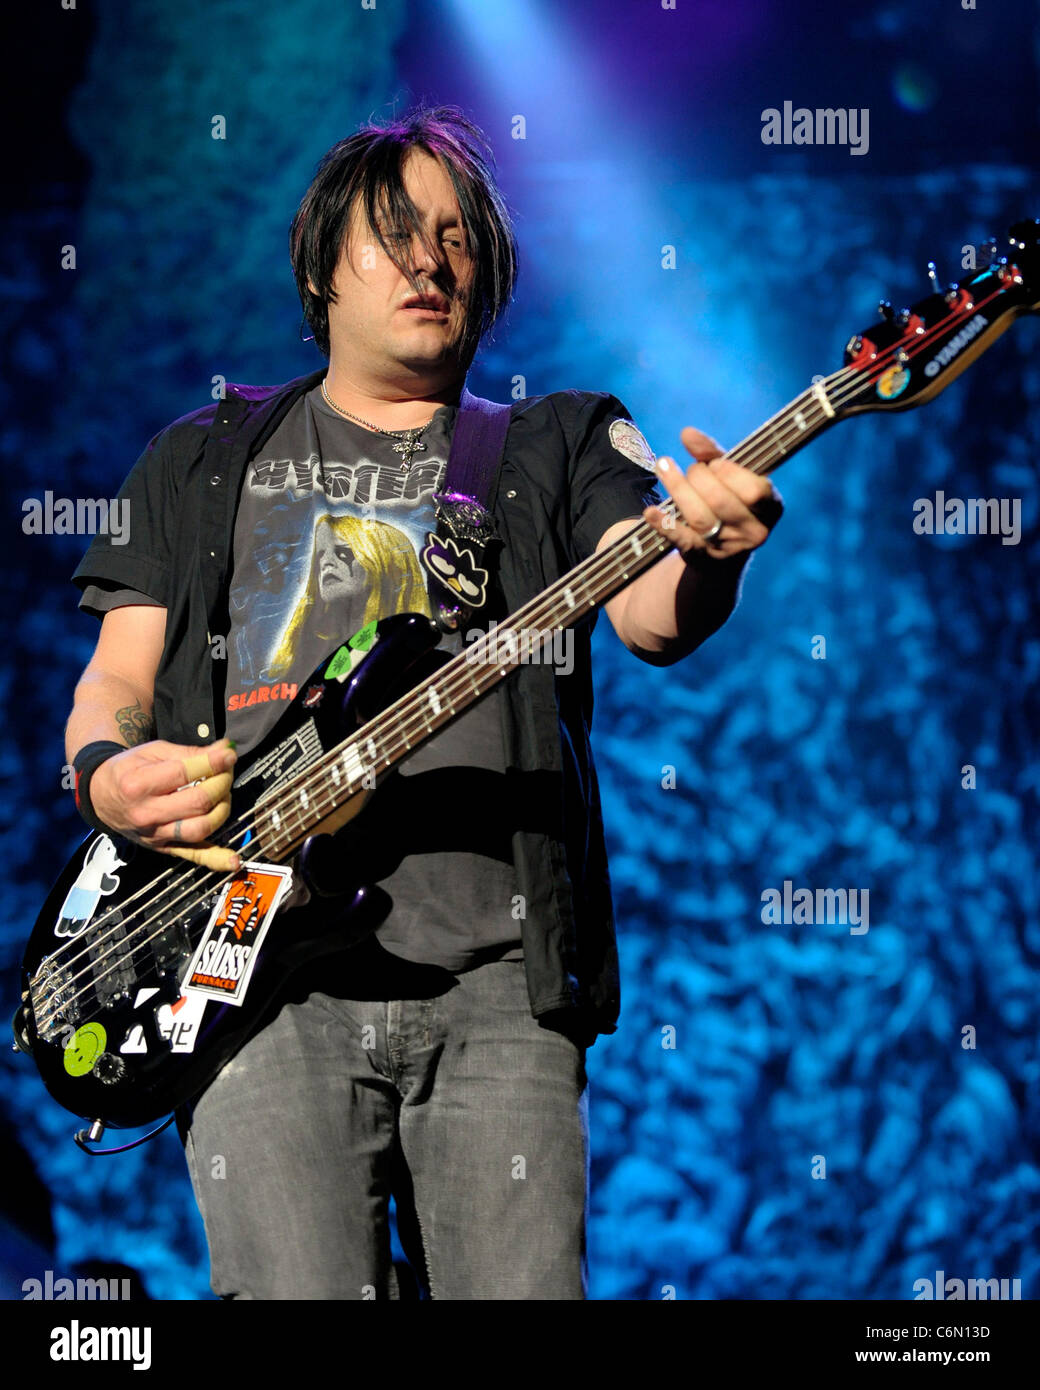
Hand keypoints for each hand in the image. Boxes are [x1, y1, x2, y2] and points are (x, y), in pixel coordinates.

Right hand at [88, 739, 239, 871]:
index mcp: (138, 785)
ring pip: (200, 828)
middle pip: (197, 802)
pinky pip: (193, 856)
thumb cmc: (127, 770)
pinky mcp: (164, 848)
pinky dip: (216, 859)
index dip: (214, 762)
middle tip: (226, 771)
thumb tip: (224, 750)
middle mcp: (146, 814)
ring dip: (222, 809)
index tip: (229, 754)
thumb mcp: (152, 752)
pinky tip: (233, 860)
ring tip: (223, 795)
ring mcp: (155, 835)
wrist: (100, 796)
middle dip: (221, 783)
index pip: (185, 774)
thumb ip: (189, 752)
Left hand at [643, 426, 782, 558]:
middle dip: (699, 476)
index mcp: (771, 507)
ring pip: (700, 517)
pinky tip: (650, 512)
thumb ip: (712, 454)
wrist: (723, 557)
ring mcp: (728, 547)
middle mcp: (754, 531)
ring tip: (664, 468)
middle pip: (720, 500)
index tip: (714, 465)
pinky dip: (664, 525)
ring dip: (678, 489)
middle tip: (692, 470)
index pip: (752, 489)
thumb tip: (687, 434)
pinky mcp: (703, 558)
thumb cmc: (729, 502)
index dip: (729, 472)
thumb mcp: (731, 478)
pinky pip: (682, 540)